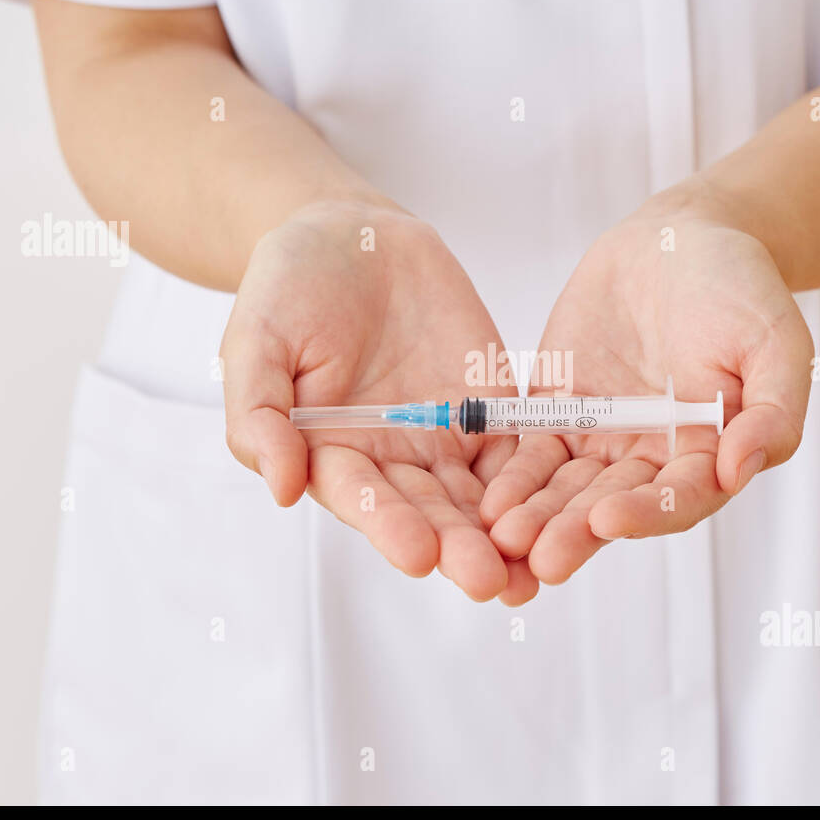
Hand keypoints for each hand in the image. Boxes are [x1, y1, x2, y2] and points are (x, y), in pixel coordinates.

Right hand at [220, 201, 532, 603]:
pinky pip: (518, 446)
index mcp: (331, 454)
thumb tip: (280, 487)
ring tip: (533, 573)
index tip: (419, 556)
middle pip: (429, 512)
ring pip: (479, 496)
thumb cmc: (286, 288)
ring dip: (505, 535)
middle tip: (491, 583)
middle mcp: (390, 459)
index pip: (363, 499)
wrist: (350, 237)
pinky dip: (539, 479)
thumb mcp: (254, 342)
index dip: (390, 527)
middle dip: (459, 548)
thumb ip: (261, 413)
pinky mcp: (487, 407)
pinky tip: (564, 509)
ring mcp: (442, 436)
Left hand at [479, 203, 812, 585]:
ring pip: (567, 489)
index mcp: (710, 452)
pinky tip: (489, 501)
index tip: (610, 519)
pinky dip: (512, 477)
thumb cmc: (740, 288)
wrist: (680, 239)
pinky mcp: (558, 413)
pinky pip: (531, 452)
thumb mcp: (777, 342)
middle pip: (613, 505)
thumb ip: (772, 410)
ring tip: (505, 538)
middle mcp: (652, 457)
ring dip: (538, 517)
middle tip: (542, 559)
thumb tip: (740, 467)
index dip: (647, 512)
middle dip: (577, 532)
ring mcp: (602, 438)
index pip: (679, 499)